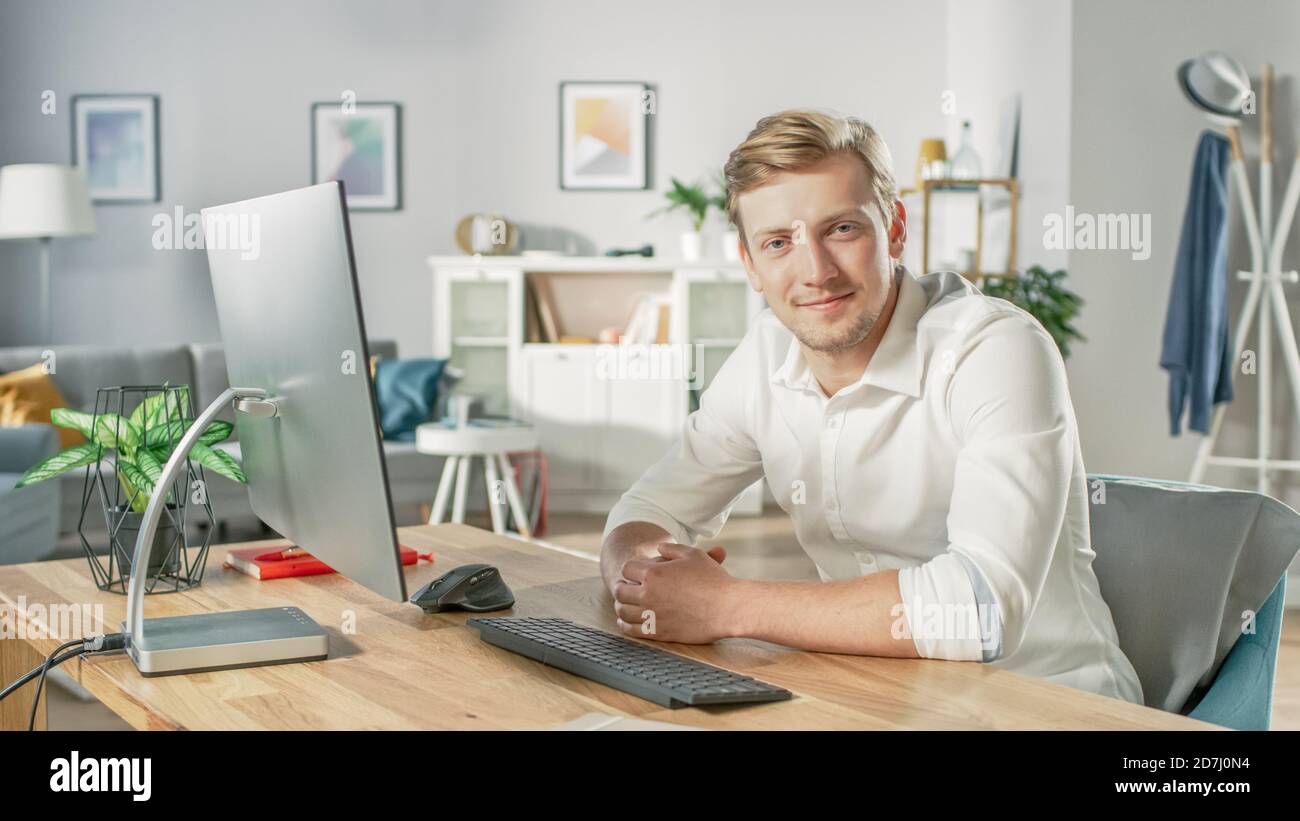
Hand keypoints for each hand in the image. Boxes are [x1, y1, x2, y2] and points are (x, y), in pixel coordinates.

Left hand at [613, 542, 738, 643]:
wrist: (728, 608)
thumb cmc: (713, 579)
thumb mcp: (693, 555)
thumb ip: (672, 549)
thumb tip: (658, 548)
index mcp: (653, 573)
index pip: (627, 568)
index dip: (631, 568)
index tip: (635, 572)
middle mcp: (648, 594)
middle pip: (620, 590)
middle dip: (622, 586)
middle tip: (623, 587)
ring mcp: (651, 615)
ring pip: (623, 611)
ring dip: (621, 606)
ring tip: (624, 604)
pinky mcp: (657, 633)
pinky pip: (631, 630)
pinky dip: (625, 625)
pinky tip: (626, 623)